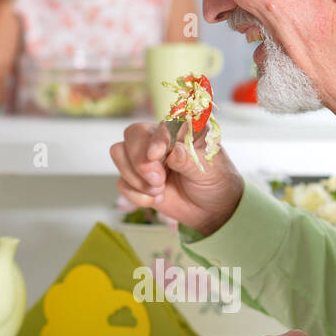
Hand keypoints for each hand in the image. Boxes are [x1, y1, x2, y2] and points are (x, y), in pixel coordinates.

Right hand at [109, 121, 243, 233]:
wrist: (211, 210)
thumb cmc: (216, 183)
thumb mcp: (211, 171)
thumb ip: (190, 161)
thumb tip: (175, 152)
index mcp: (182, 129)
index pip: (162, 124)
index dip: (156, 138)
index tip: (155, 155)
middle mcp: (160, 139)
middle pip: (133, 134)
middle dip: (140, 161)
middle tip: (158, 181)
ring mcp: (145, 157)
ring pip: (119, 153)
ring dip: (135, 177)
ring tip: (159, 190)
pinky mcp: (136, 177)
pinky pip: (121, 182)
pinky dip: (137, 195)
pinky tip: (156, 199)